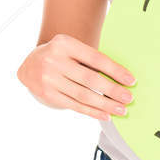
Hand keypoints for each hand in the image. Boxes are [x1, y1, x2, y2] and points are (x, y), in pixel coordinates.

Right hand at [16, 33, 134, 119]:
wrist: (29, 65)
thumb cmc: (60, 56)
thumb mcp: (71, 49)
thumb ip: (90, 60)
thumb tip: (120, 79)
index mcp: (64, 43)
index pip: (95, 59)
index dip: (114, 70)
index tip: (131, 80)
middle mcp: (54, 60)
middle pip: (90, 79)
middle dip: (112, 90)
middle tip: (128, 98)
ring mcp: (48, 79)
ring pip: (83, 95)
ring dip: (105, 104)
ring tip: (121, 109)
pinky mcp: (47, 94)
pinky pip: (74, 105)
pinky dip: (92, 112)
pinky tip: (105, 115)